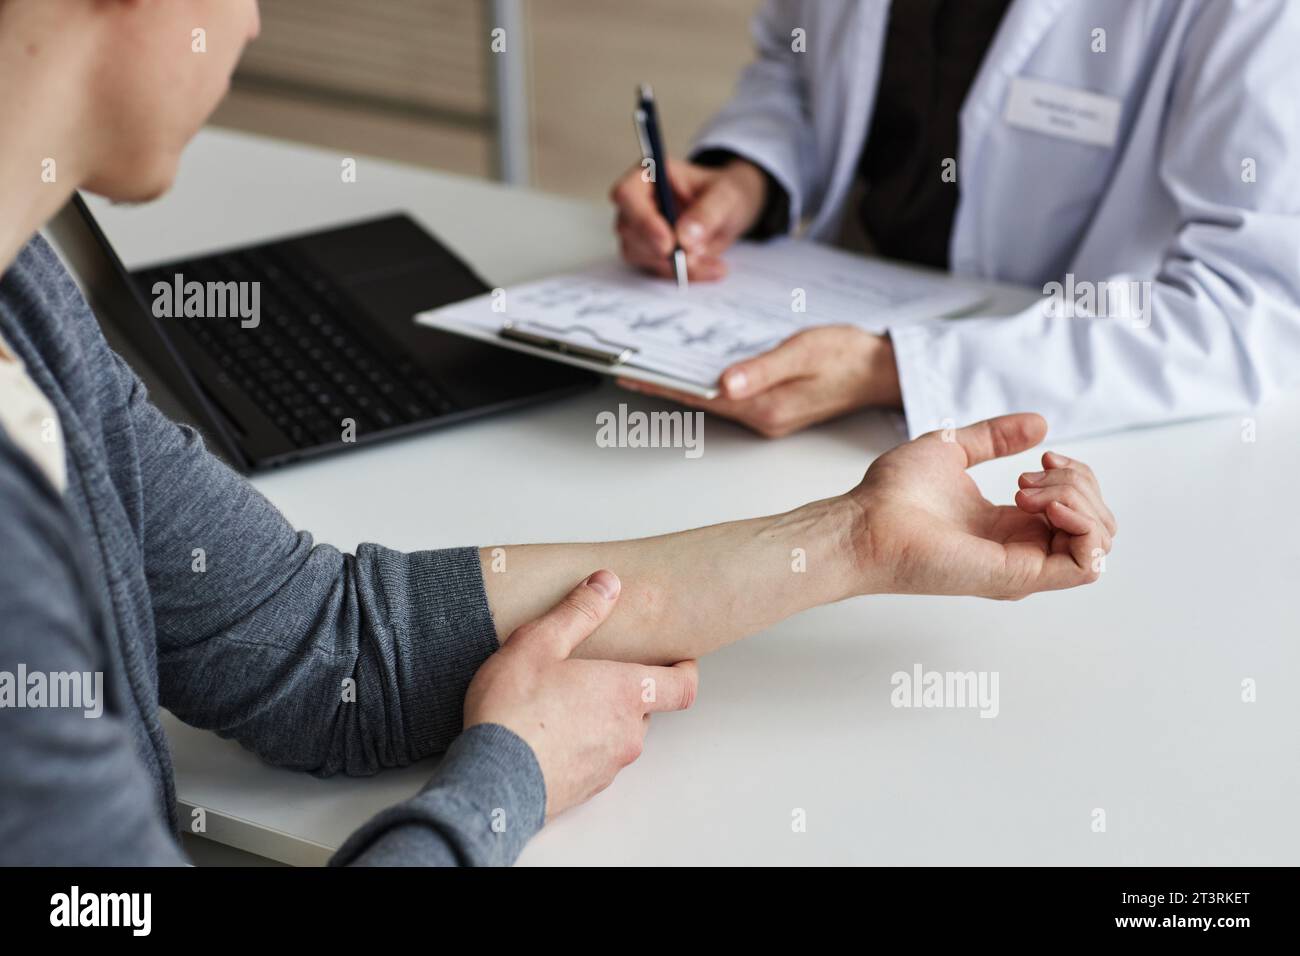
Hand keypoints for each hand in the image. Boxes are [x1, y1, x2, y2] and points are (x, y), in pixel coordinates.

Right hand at [463, 570, 698, 819]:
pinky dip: (581, 747)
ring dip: (601, 720)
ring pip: (619, 736)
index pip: (682, 687)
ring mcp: (608, 766)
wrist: (489, 782)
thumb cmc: (513, 713)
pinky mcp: (585, 790)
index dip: (685, 671)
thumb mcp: (539, 644)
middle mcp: (627, 733)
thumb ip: (578, 612)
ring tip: (561, 706)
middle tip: (593, 675)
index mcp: (626, 693)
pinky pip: (594, 761)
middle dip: (625, 691)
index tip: (677, 660)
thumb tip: (607, 583)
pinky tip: (546, 737)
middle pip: (645, 708)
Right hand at [610, 156, 767, 280]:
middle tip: (696, 258)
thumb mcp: (726, 197)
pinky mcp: (646, 252)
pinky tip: (710, 267)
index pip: (627, 195)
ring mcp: (638, 228)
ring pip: (639, 254)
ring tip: (713, 263)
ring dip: (675, 265)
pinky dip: (683, 274)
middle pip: (628, 230)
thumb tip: (684, 238)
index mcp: (648, 174)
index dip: (643, 220)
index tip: (668, 244)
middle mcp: (636, 201)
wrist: (729, 212)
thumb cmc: (724, 193)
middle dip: (661, 250)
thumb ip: (707, 213)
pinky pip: (655, 269)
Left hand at [621, 326, 900, 437]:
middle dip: (665, 387)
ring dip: (682, 387)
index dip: (665, 387)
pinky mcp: (773, 408)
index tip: (634, 376)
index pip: (702, 398)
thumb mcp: (804, 351)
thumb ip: (763, 369)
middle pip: (702, 403)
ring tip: (647, 372)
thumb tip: (724, 384)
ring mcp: (768, 416)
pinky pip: (729, 399)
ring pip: (713, 402)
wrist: (881, 369)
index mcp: (766, 407)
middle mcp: (763, 418)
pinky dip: (705, 386)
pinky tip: (690, 375)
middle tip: (628, 371)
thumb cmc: (847, 354)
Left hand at [849, 413, 1116, 599]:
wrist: (865, 523)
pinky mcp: (1019, 576)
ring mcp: (1024, 565)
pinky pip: (1088, 563)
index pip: (1076, 508)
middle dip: (1079, 484)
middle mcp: (1022, 549)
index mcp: (1009, 526)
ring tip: (1028, 489)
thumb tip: (1040, 424)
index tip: (1043, 458)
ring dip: (1079, 499)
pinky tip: (1046, 505)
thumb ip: (995, 438)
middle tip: (1028, 476)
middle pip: (1096, 521)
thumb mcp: (953, 448)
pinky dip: (1083, 525)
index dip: (1075, 477)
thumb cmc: (893, 494)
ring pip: (1099, 538)